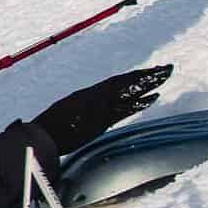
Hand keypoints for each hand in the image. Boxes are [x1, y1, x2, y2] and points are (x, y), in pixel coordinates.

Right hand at [32, 65, 172, 156]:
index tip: (149, 72)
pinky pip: (124, 108)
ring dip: (149, 82)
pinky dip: (140, 102)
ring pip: (128, 90)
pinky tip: (155, 96)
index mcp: (85, 96)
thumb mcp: (61, 117)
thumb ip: (74, 114)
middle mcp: (94, 98)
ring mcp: (97, 108)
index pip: (115, 84)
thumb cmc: (45, 131)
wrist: (40, 139)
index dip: (133, 77)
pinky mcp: (100, 120)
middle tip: (167, 68)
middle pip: (126, 82)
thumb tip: (81, 117)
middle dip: (147, 75)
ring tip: (166, 74)